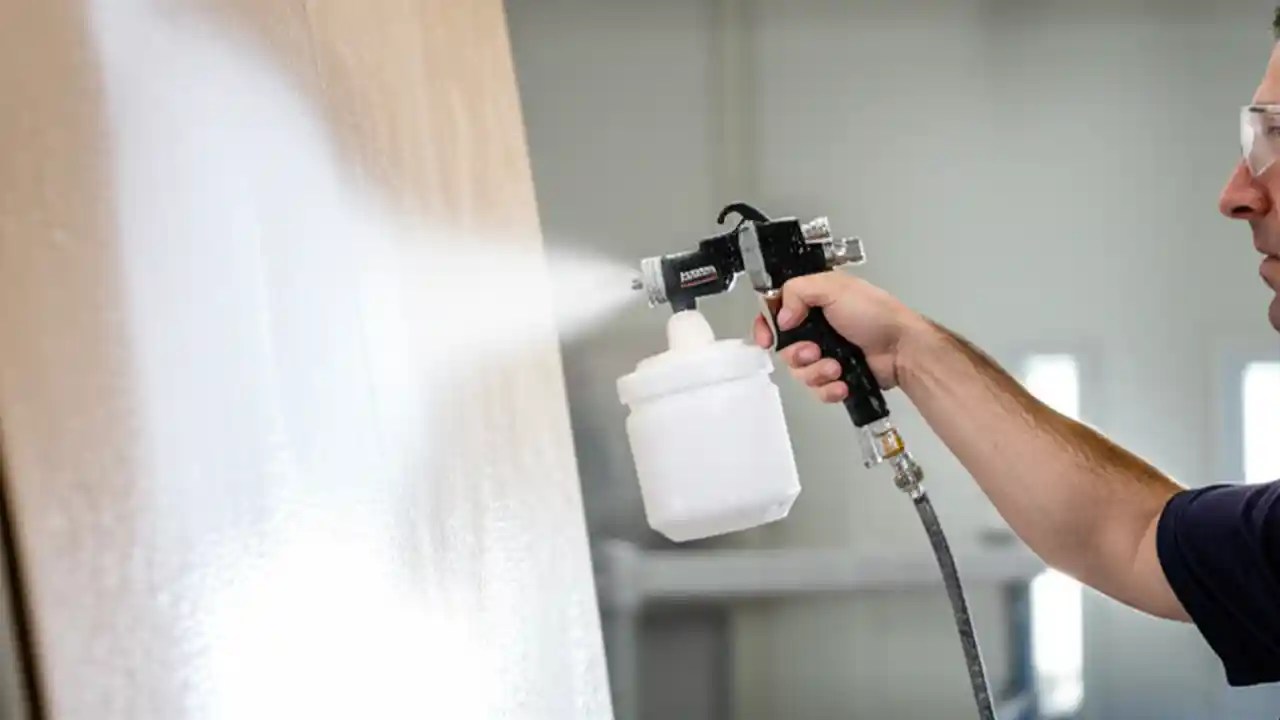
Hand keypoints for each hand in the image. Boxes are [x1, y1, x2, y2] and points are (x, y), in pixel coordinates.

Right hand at [752, 272, 922, 402]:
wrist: (902, 348)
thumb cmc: (877, 314)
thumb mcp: (834, 288)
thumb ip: (797, 291)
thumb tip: (781, 316)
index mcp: (813, 302)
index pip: (775, 314)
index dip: (767, 328)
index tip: (768, 339)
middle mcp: (816, 329)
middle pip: (784, 349)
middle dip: (797, 354)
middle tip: (814, 350)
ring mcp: (825, 354)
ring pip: (799, 372)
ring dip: (816, 372)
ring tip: (836, 366)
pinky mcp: (835, 377)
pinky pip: (817, 390)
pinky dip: (828, 388)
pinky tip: (842, 380)